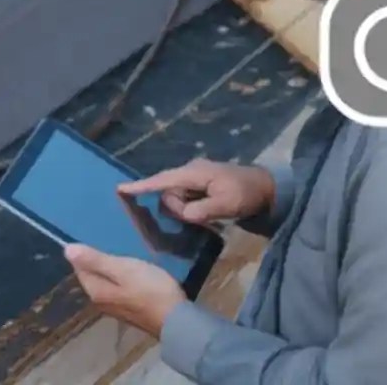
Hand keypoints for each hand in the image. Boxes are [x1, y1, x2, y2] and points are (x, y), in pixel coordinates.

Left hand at [64, 244, 184, 338]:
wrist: (175, 318)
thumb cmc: (150, 289)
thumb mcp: (124, 269)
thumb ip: (96, 260)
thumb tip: (66, 250)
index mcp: (96, 291)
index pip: (80, 268)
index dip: (86, 253)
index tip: (98, 239)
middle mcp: (100, 302)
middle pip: (94, 277)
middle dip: (99, 262)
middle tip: (114, 245)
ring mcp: (116, 308)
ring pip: (107, 284)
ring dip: (113, 271)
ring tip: (126, 257)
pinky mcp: (131, 310)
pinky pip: (120, 290)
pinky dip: (124, 280)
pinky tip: (137, 275)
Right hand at [118, 157, 275, 223]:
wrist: (267, 189)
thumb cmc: (246, 194)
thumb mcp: (225, 205)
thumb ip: (200, 210)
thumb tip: (181, 214)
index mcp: (194, 172)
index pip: (162, 180)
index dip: (141, 186)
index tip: (119, 188)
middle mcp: (191, 171)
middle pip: (167, 192)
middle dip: (175, 207)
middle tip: (202, 215)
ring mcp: (195, 178)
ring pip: (175, 197)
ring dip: (184, 209)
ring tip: (208, 214)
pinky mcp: (200, 186)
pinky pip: (185, 197)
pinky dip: (188, 207)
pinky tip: (204, 213)